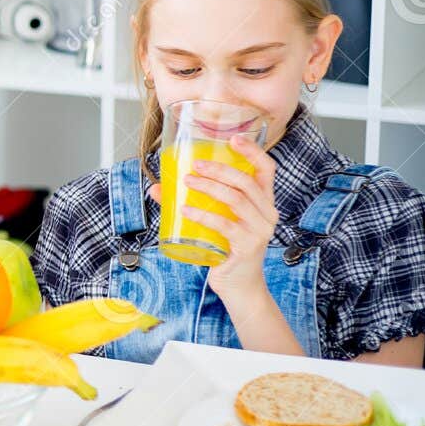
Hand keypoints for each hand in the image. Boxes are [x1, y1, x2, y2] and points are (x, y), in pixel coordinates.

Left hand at [148, 135, 278, 297]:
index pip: (266, 170)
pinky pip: (225, 226)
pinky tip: (186, 209)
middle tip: (195, 165)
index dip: (253, 152)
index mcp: (263, 203)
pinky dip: (203, 215)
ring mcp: (260, 231)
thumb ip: (191, 202)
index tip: (233, 138)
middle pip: (246, 181)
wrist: (239, 286)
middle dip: (219, 169)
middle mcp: (267, 214)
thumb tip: (157, 188)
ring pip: (236, 200)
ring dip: (209, 187)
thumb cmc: (226, 249)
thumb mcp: (214, 222)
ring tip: (187, 182)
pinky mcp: (247, 247)